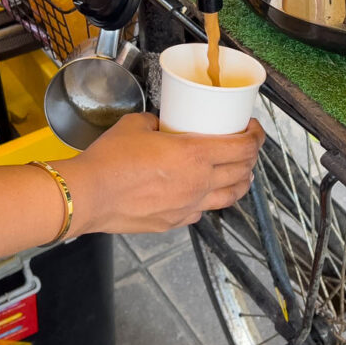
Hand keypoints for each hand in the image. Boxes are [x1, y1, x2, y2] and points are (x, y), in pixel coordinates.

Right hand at [58, 114, 265, 234]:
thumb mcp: (137, 124)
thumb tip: (162, 124)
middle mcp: (199, 182)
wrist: (89, 195)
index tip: (253, 128)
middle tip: (246, 146)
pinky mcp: (176, 221)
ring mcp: (189, 205)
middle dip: (251, 156)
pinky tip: (203, 192)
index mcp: (195, 155)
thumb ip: (158, 123)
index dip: (256, 136)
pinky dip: (210, 199)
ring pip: (231, 196)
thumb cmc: (110, 161)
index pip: (243, 147)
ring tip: (239, 173)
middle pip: (243, 171)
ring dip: (241, 181)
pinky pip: (203, 210)